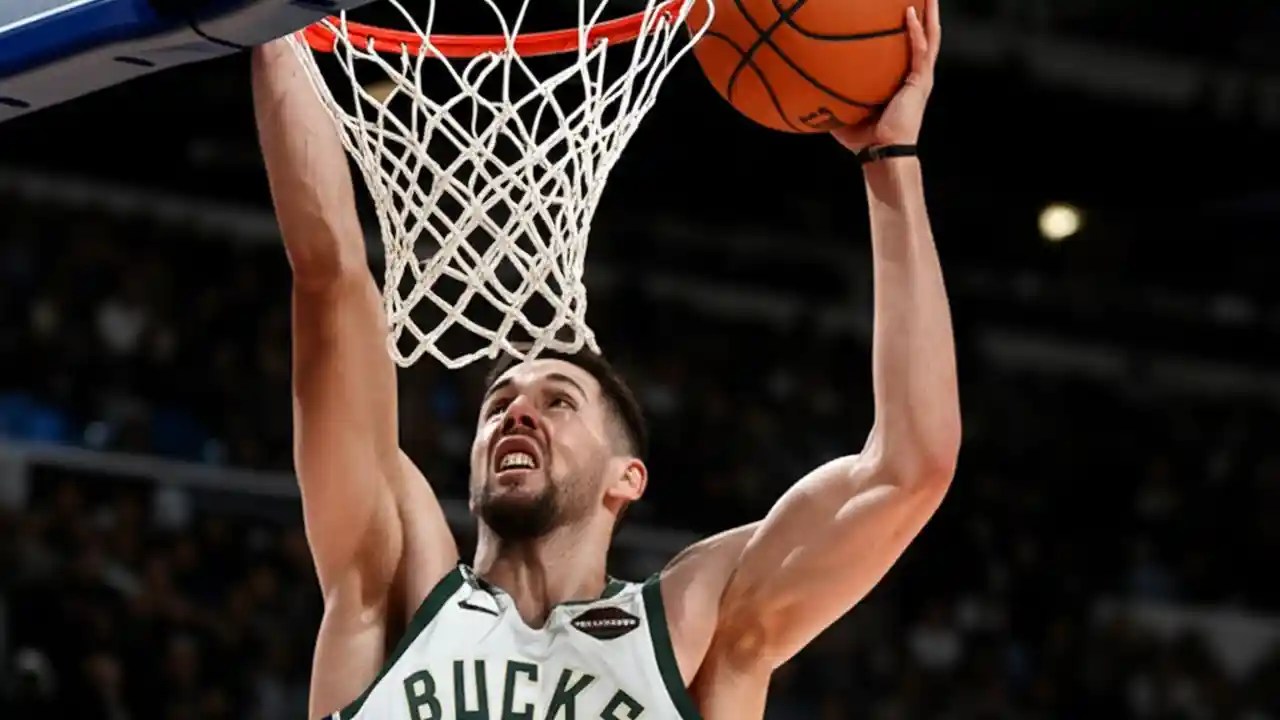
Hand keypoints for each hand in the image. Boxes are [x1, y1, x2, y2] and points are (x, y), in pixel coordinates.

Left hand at [833, 0, 940, 151]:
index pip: (906, 48)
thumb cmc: (863, 139)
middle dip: (924, 13)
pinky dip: (916, 32)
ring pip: (930, 38)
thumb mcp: (842, 111)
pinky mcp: (920, 83)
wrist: (881, 153)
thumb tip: (802, 86)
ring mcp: (920, 78)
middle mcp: (914, 76)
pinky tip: (909, 13)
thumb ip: (830, 95)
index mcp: (901, 80)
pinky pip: (920, 51)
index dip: (906, 28)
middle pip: (923, 37)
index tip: (897, 8)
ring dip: (929, 14)